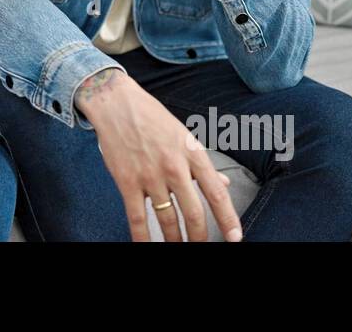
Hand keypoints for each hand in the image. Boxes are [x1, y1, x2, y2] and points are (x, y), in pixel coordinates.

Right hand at [75, 69, 242, 242]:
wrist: (116, 103)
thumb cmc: (152, 118)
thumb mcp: (184, 136)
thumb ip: (202, 164)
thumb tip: (223, 184)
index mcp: (192, 154)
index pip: (216, 194)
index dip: (228, 219)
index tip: (235, 237)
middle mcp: (174, 167)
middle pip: (194, 213)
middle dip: (200, 237)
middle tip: (202, 247)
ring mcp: (150, 176)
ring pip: (167, 219)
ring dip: (174, 240)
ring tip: (177, 248)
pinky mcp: (127, 181)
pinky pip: (137, 217)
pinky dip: (142, 238)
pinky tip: (147, 246)